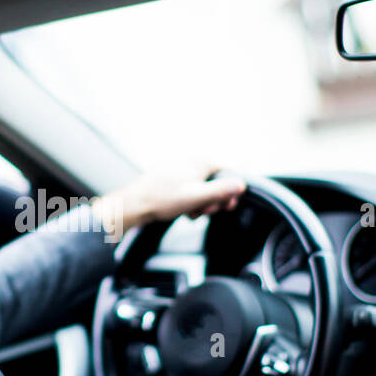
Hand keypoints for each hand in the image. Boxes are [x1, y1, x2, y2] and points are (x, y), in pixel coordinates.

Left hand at [91, 161, 245, 239]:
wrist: (134, 204)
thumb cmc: (162, 200)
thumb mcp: (197, 197)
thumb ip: (220, 191)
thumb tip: (241, 185)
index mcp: (199, 163)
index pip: (227, 172)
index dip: (230, 191)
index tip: (227, 205)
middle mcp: (191, 163)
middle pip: (215, 182)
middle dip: (213, 200)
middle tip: (204, 211)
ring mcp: (181, 171)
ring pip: (202, 188)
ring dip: (201, 204)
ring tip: (191, 213)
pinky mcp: (173, 180)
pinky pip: (190, 190)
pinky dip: (190, 202)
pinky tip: (183, 211)